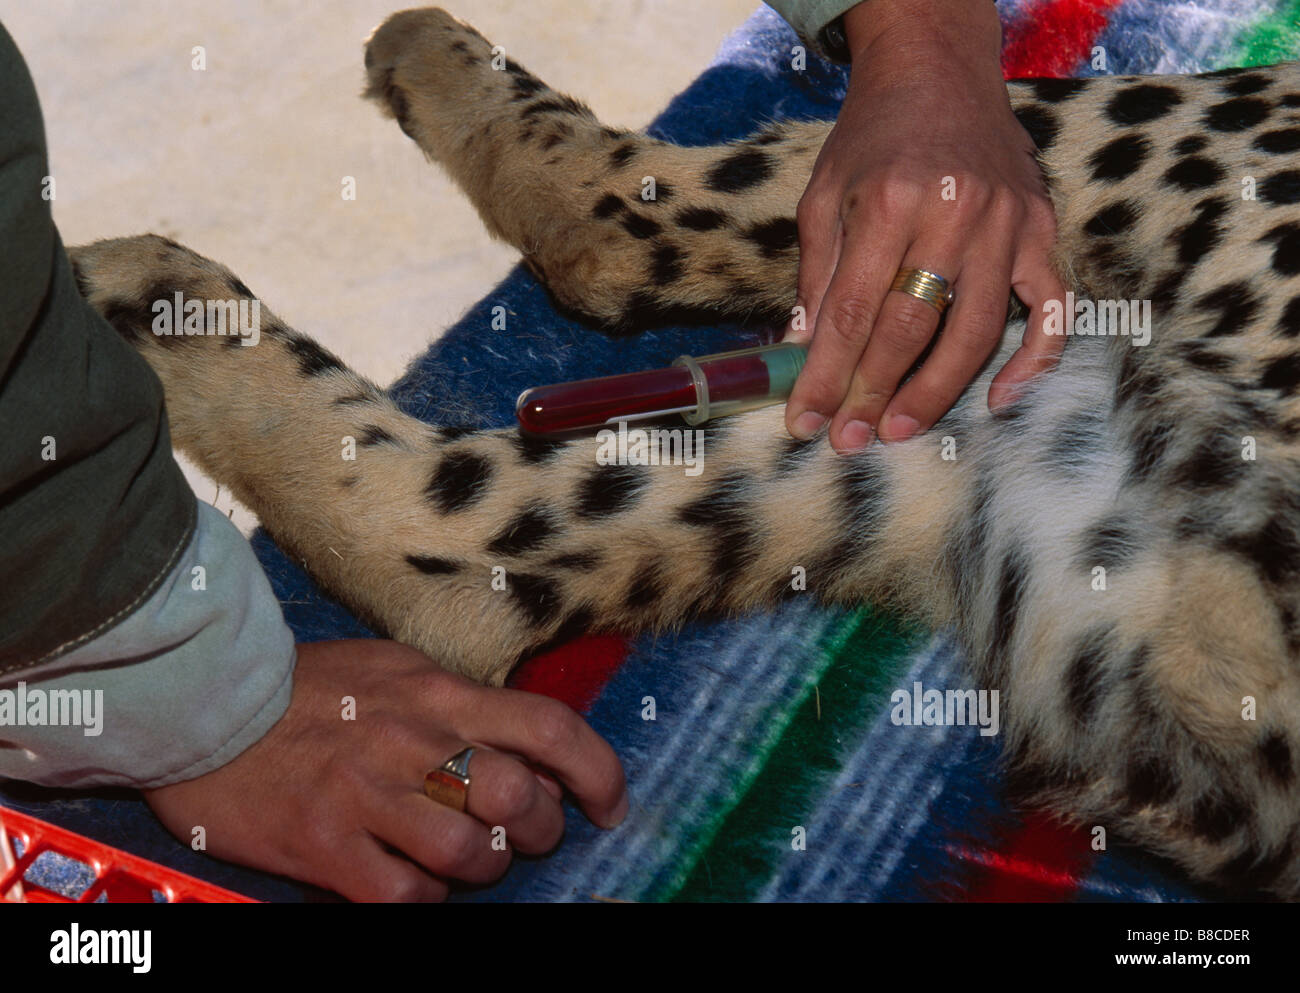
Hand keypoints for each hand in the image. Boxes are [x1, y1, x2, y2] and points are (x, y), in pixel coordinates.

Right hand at [144, 639, 626, 900]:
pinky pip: (409, 894)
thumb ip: (462, 705)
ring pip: (473, 855)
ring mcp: (366, 796)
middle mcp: (411, 740)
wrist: (204, 707)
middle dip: (543, 829)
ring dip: (487, 867)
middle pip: (521, 798)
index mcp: (436, 692)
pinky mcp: (324, 847)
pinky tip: (413, 876)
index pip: (549, 726)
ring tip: (469, 857)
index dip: (598, 771)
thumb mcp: (394, 669)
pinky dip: (426, 895)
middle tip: (530, 835)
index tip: (610, 803)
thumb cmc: (308, 688)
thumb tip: (534, 752)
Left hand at [784, 0, 1065, 451]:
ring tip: (898, 429)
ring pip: (977, 331)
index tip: (805, 420)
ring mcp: (1007, 224)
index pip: (851, 311)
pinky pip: (1053, 308)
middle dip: (872, 392)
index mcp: (890, 201)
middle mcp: (954, 213)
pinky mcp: (1042, 230)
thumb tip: (802, 350)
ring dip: (937, 392)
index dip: (825, 375)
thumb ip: (815, 274)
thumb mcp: (824, 194)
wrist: (939, 73)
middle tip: (849, 439)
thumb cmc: (872, 138)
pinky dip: (1033, 359)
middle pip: (911, 328)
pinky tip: (1001, 398)